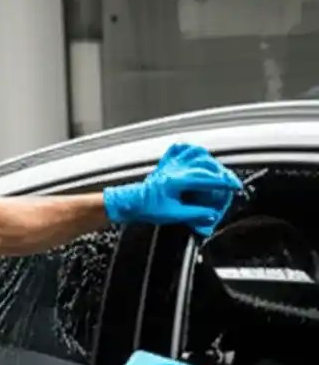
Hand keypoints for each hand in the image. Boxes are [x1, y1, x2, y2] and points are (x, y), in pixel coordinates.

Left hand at [103, 143, 242, 235]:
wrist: (129, 203)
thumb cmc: (147, 209)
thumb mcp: (174, 215)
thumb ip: (195, 214)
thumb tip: (211, 215)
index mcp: (177, 181)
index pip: (206, 178)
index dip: (223, 182)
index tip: (234, 186)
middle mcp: (175, 168)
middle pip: (205, 164)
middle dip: (220, 173)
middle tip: (229, 182)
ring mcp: (170, 164)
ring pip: (195, 153)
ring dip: (209, 160)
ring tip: (217, 170)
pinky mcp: (166, 164)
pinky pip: (180, 149)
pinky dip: (191, 150)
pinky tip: (198, 155)